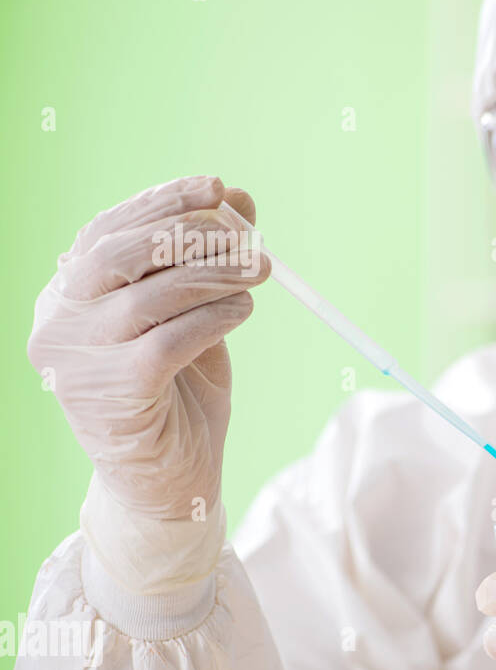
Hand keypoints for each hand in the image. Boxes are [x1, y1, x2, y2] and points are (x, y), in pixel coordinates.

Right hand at [28, 175, 270, 518]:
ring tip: (261, 270)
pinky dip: (213, 317)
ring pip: (149, 295)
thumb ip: (204, 262)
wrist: (169, 483)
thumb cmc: (178, 395)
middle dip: (190, 234)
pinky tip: (243, 311)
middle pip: (120, 254)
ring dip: (215, 274)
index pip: (106, 231)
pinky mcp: (114, 394)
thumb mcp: (192, 317)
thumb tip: (239, 198)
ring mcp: (79, 361)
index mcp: (67, 296)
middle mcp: (59, 323)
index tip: (216, 186)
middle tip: (251, 237)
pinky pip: (170, 339)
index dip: (162, 203)